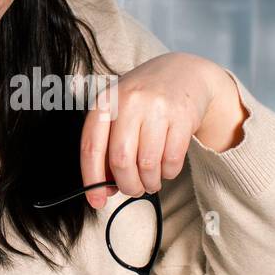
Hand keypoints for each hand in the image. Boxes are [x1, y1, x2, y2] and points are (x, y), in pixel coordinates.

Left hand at [79, 53, 246, 207]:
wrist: (183, 72)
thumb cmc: (144, 99)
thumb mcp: (119, 111)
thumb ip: (107, 145)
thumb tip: (103, 188)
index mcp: (106, 101)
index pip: (90, 147)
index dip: (91, 180)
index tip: (96, 201)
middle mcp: (129, 100)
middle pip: (121, 161)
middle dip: (127, 185)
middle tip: (133, 190)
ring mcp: (157, 106)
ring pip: (147, 164)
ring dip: (149, 183)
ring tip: (151, 181)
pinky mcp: (183, 116)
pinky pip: (172, 160)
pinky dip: (168, 173)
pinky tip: (166, 167)